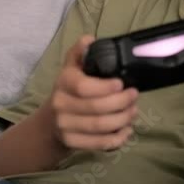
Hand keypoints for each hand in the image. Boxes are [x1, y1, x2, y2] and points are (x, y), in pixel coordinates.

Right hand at [42, 35, 139, 150]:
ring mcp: (65, 126)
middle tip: (134, 96)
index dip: (105, 87)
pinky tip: (127, 130)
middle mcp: (61, 104)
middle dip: (121, 103)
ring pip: (100, 126)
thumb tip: (89, 39)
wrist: (49, 123)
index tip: (122, 84)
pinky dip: (118, 139)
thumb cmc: (68, 91)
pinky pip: (99, 143)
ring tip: (133, 111)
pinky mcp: (72, 143)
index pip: (84, 87)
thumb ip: (80, 53)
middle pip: (96, 108)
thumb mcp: (71, 69)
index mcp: (63, 82)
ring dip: (123, 120)